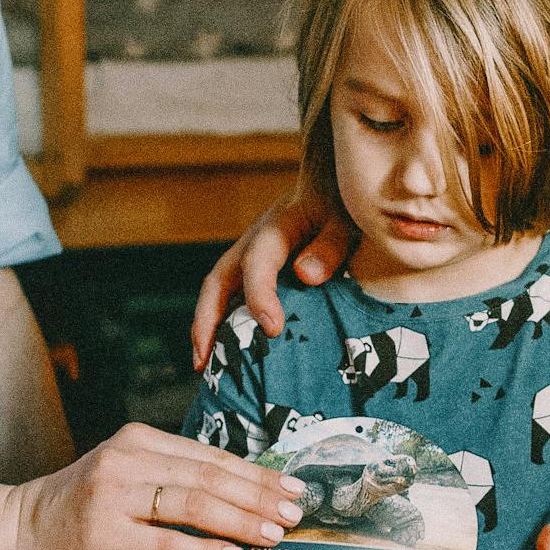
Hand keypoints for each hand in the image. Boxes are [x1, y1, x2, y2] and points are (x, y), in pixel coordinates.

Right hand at [0, 423, 304, 549]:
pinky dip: (202, 548)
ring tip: (274, 535)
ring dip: (240, 520)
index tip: (294, 488)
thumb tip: (245, 490)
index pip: (211, 456)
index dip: (257, 473)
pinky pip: (162, 541)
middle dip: (258, 496)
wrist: (20, 529)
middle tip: (295, 512)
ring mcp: (111, 496)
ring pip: (190, 505)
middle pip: (208, 477)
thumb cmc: (84, 507)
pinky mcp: (101, 534)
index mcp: (140, 440)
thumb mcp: (129, 476)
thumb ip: (175, 475)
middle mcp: (126, 460)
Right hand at [190, 186, 358, 366]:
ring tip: (205, 367)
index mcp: (276, 229)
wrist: (328, 182)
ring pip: (217, 291)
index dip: (260, 295)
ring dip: (206, 326)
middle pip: (217, 281)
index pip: (258, 262)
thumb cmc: (340, 204)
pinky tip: (226, 353)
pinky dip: (222, 322)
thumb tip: (305, 276)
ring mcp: (248, 256)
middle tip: (204, 361)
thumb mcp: (345, 219)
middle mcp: (252, 243)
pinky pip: (230, 296)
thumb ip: (330, 245)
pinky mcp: (253, 268)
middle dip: (207, 321)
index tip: (272, 329)